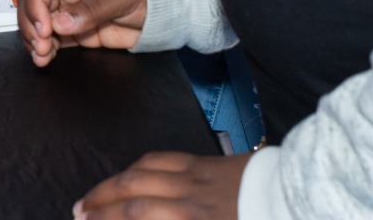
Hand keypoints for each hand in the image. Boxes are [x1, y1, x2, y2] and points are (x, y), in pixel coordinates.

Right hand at [16, 0, 145, 66]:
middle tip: (41, 46)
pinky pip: (53, 40)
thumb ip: (92, 7)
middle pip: (33, 4)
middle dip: (31, 25)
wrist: (165, 9)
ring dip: (33, 40)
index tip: (43, 28)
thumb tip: (58, 24)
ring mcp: (70, 13)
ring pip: (38, 25)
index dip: (34, 4)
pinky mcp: (77, 33)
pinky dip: (45, 50)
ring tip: (41, 57)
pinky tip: (45, 60)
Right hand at [74, 152, 252, 219]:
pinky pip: (163, 159)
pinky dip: (139, 166)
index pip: (137, 216)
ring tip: (92, 196)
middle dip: (100, 206)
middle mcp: (187, 199)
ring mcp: (195, 176)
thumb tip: (144, 215)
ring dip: (112, 184)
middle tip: (77, 213)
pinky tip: (129, 173)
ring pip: (142, 174)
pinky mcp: (204, 162)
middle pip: (133, 197)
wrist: (295, 198)